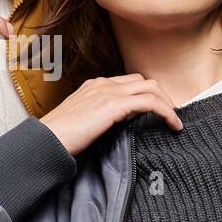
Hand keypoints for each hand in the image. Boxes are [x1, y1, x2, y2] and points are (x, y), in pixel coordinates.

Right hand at [39, 74, 182, 156]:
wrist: (46, 140)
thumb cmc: (59, 137)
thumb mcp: (80, 121)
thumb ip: (97, 117)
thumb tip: (114, 125)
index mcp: (94, 86)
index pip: (129, 82)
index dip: (146, 95)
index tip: (156, 112)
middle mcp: (103, 84)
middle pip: (143, 81)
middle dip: (161, 97)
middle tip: (169, 116)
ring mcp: (109, 92)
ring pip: (151, 88)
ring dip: (167, 104)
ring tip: (174, 121)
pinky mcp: (114, 105)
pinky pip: (151, 103)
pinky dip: (167, 112)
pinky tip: (173, 125)